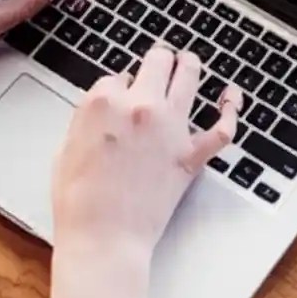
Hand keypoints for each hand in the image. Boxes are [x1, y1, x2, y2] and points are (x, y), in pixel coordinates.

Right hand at [52, 48, 242, 256]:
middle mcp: (140, 107)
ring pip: (188, 76)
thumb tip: (99, 111)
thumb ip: (86, 121)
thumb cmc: (80, 203)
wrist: (104, 237)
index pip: (117, 76)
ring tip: (188, 61)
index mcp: (103, 103)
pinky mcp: (191, 154)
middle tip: (159, 60)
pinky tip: (231, 97)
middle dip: (157, 60)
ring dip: (188, 64)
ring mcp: (170, 127)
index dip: (119, 86)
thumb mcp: (65, 149)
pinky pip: (220, 127)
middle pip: (156, 61)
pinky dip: (230, 110)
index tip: (121, 94)